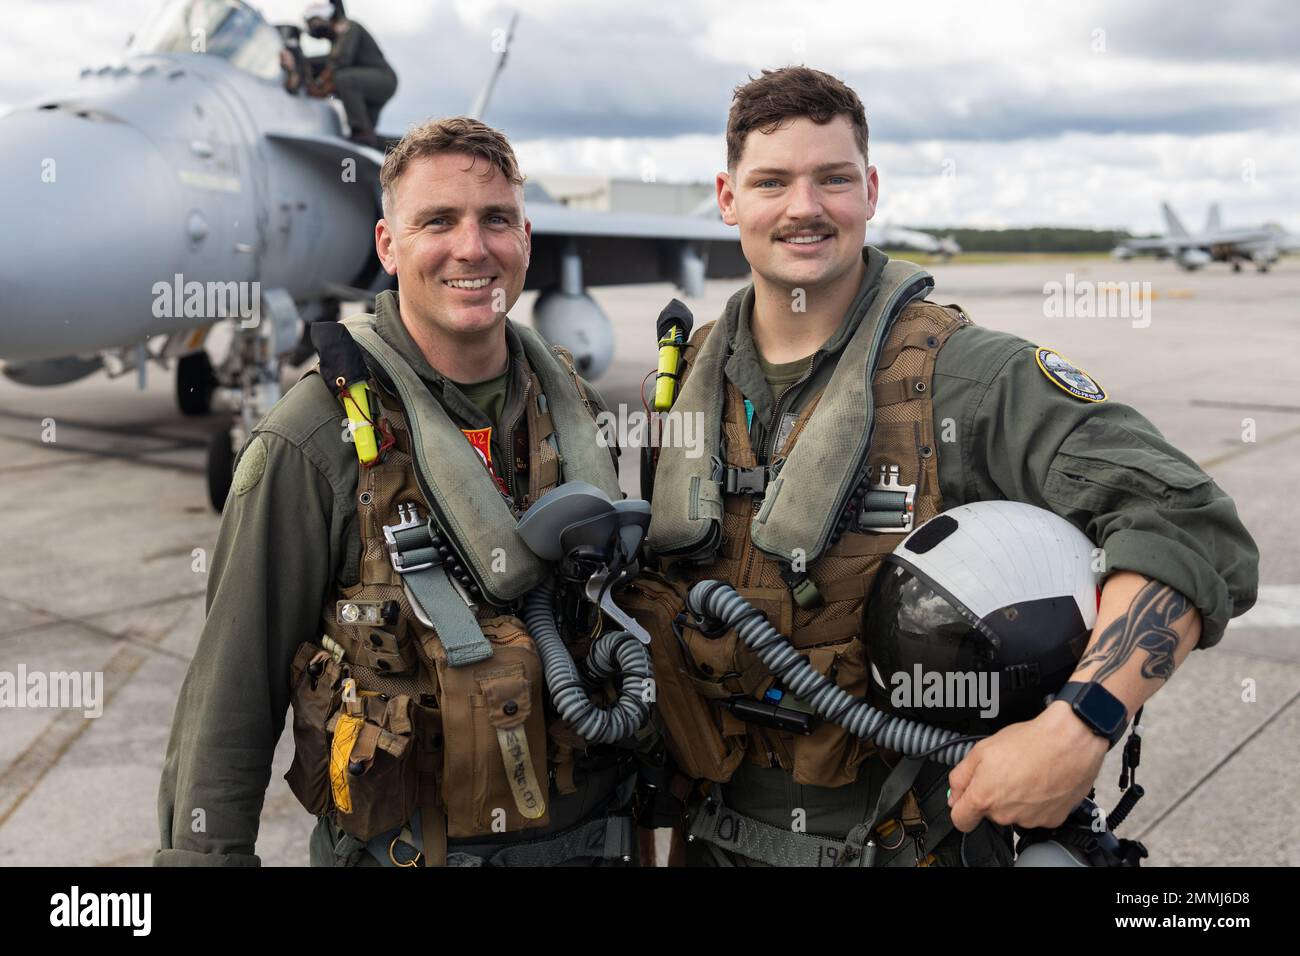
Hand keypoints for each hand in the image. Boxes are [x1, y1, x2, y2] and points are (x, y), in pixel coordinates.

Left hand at [946, 701, 1108, 832]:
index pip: (961, 820)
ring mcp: (1030, 819)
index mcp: (984, 797)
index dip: (961, 808)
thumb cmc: (1031, 741)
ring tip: (1026, 773)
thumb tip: (954, 793)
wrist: (1070, 741)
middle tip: (1005, 771)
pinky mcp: (1052, 819)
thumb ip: (961, 776)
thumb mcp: (982, 749)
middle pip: (990, 812)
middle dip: (992, 794)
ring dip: (1016, 798)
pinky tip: (1041, 781)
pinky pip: (1037, 815)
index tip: (966, 800)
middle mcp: (1006, 814)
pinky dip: (1037, 802)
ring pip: (1014, 813)